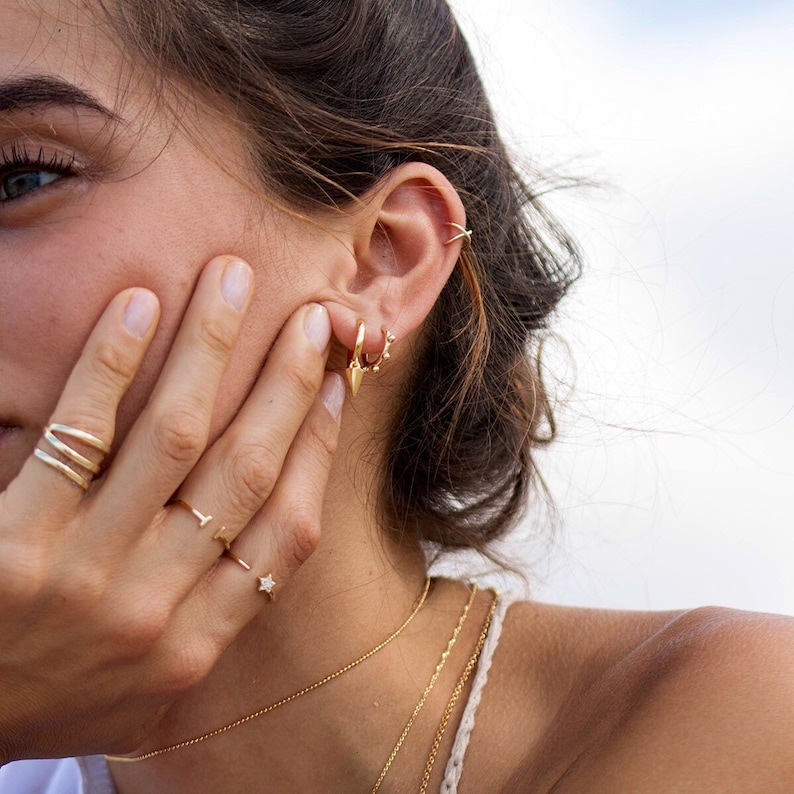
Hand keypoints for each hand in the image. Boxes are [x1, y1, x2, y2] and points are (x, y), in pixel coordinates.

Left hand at [0, 256, 343, 762]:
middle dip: (286, 382)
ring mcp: (86, 577)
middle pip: (245, 472)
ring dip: (210, 349)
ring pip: (175, 439)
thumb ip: (204, 618)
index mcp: (196, 646)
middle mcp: (155, 610)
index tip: (332, 385)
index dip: (318, 448)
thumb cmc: (48, 697)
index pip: (287, 534)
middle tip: (309, 317)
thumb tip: (258, 530)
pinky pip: (79, 437)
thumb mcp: (145, 685)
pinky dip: (112, 367)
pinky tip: (137, 308)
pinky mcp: (14, 548)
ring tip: (231, 281)